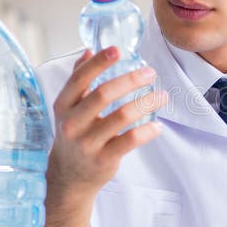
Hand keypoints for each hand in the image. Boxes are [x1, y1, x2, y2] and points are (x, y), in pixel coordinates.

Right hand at [44, 47, 167, 226]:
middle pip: (103, 94)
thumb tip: (89, 50)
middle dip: (130, 80)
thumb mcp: (69, 108)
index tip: (118, 50)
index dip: (99, 62)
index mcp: (63, 105)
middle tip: (150, 73)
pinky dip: (147, 131)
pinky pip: (129, 141)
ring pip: (121, 116)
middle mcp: (72, 123)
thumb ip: (78, 79)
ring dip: (146, 103)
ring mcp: (87, 143)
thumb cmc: (74, 134)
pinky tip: (157, 125)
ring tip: (162, 96)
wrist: (69, 176)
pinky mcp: (104, 159)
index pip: (80, 78)